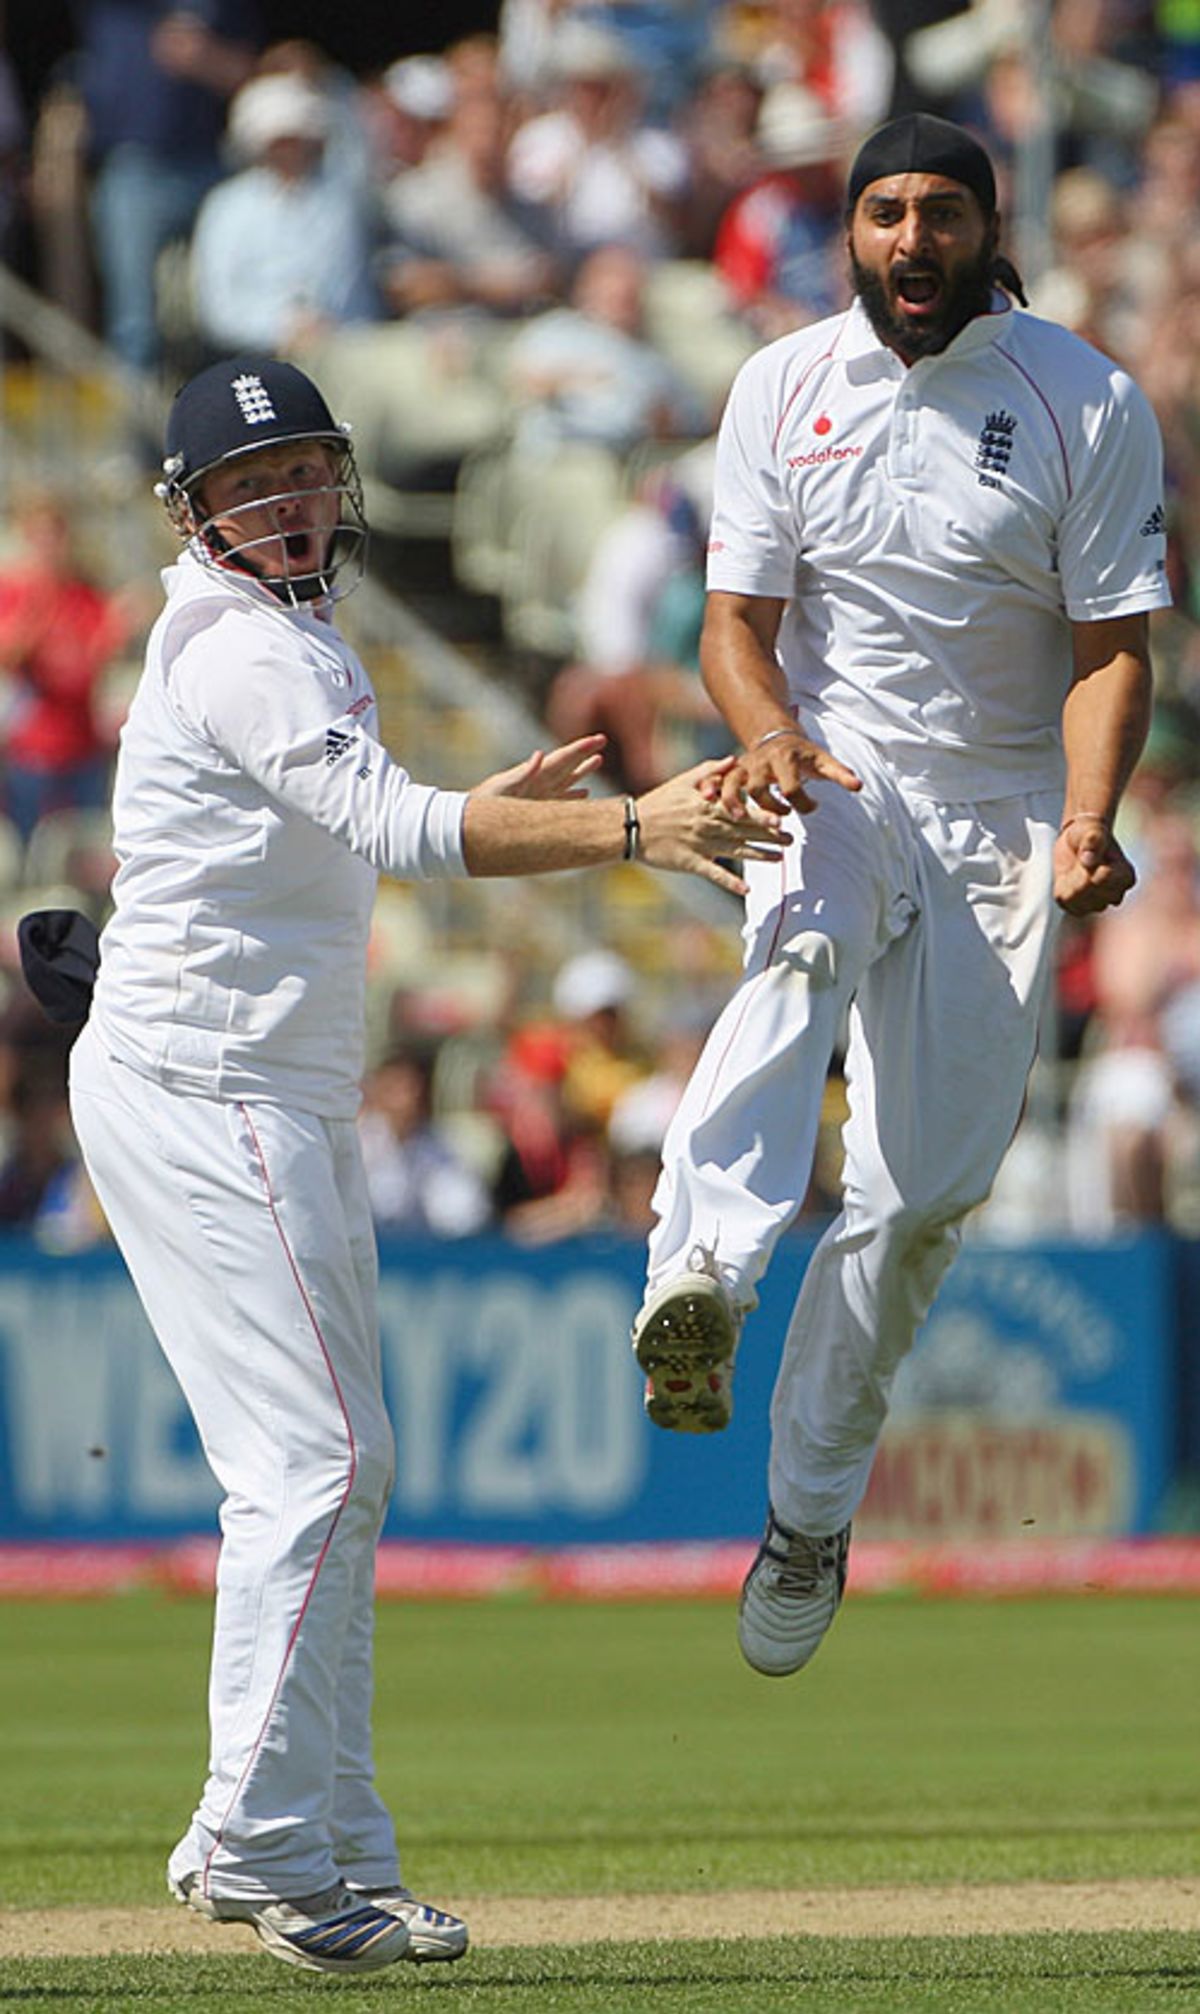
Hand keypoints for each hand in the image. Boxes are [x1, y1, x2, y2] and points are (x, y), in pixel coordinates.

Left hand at [474, 735, 605, 800]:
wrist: (471, 820)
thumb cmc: (486, 802)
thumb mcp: (504, 786)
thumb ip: (524, 772)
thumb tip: (541, 754)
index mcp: (534, 774)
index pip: (562, 758)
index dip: (580, 748)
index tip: (598, 739)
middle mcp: (539, 782)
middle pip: (567, 764)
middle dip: (584, 753)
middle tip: (602, 740)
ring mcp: (539, 795)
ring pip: (567, 780)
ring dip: (582, 771)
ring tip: (598, 761)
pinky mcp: (536, 809)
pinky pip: (561, 800)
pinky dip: (573, 796)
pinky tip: (584, 794)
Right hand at [637, 758, 790, 896]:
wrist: (632, 826)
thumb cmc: (659, 802)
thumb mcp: (684, 780)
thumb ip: (711, 770)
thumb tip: (733, 759)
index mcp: (708, 806)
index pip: (741, 811)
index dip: (762, 816)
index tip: (782, 819)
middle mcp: (709, 826)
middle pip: (745, 832)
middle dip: (769, 837)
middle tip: (791, 840)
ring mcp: (701, 846)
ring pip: (736, 852)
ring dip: (759, 856)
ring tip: (780, 859)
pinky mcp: (692, 863)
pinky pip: (714, 874)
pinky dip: (730, 882)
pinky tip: (747, 890)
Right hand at [703, 730, 861, 815]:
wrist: (775, 734)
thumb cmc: (801, 753)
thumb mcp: (822, 760)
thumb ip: (839, 773)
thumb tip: (858, 786)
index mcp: (784, 759)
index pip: (792, 786)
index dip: (803, 801)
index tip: (813, 806)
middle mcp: (761, 763)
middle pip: (759, 788)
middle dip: (768, 806)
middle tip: (780, 822)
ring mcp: (744, 767)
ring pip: (733, 785)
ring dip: (734, 801)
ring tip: (737, 817)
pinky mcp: (732, 773)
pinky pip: (717, 782)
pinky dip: (710, 788)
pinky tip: (705, 799)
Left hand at [1054, 816, 1135, 914]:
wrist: (1078, 841)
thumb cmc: (1090, 834)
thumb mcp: (1092, 829)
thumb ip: (1093, 841)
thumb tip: (1088, 859)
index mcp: (1126, 876)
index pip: (1104, 877)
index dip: (1090, 864)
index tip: (1087, 854)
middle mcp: (1115, 894)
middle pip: (1090, 890)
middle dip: (1079, 874)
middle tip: (1080, 861)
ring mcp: (1098, 904)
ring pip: (1078, 902)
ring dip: (1071, 884)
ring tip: (1074, 870)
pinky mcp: (1079, 907)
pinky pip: (1066, 904)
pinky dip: (1063, 891)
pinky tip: (1067, 879)